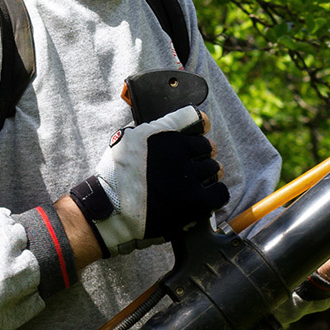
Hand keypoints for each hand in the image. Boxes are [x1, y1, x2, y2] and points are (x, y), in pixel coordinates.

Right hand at [73, 105, 228, 254]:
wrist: (110, 210)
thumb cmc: (116, 174)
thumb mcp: (129, 137)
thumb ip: (157, 127)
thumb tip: (181, 122)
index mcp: (164, 135)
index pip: (198, 120)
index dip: (199, 128)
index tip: (198, 134)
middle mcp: (178, 153)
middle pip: (208, 146)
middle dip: (202, 155)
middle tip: (192, 165)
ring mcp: (188, 178)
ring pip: (215, 169)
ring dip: (208, 174)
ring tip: (196, 181)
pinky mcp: (193, 202)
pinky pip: (220, 193)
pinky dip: (216, 193)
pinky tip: (206, 196)